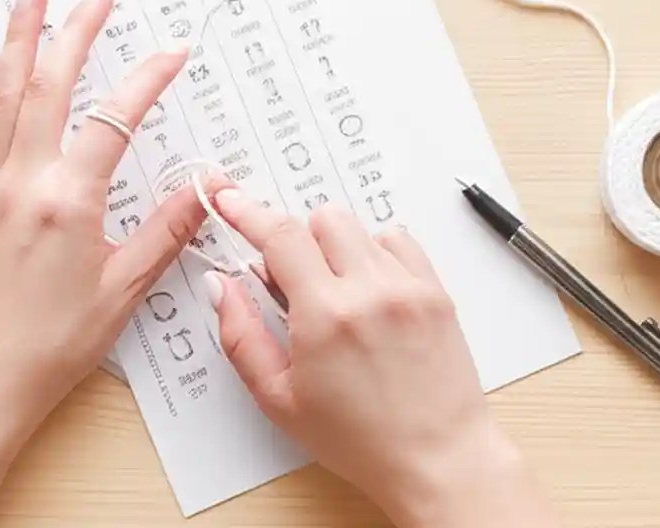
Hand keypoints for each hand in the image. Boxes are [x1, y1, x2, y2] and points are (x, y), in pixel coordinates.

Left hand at [0, 0, 205, 459]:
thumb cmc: (53, 345)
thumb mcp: (123, 290)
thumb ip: (165, 232)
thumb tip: (205, 188)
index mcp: (69, 200)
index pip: (115, 120)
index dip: (148, 79)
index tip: (174, 51)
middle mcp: (26, 181)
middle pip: (53, 86)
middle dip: (77, 31)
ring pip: (5, 97)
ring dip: (18, 41)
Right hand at [207, 191, 557, 527]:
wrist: (438, 459)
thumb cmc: (362, 440)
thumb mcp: (280, 399)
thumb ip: (242, 335)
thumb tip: (221, 287)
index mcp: (325, 317)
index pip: (280, 235)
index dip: (248, 211)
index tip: (231, 199)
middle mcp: (370, 291)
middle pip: (321, 219)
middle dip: (298, 240)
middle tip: (295, 283)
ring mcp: (409, 287)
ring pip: (360, 227)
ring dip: (338, 248)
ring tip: (339, 295)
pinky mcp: (437, 291)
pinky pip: (398, 240)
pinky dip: (376, 254)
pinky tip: (371, 291)